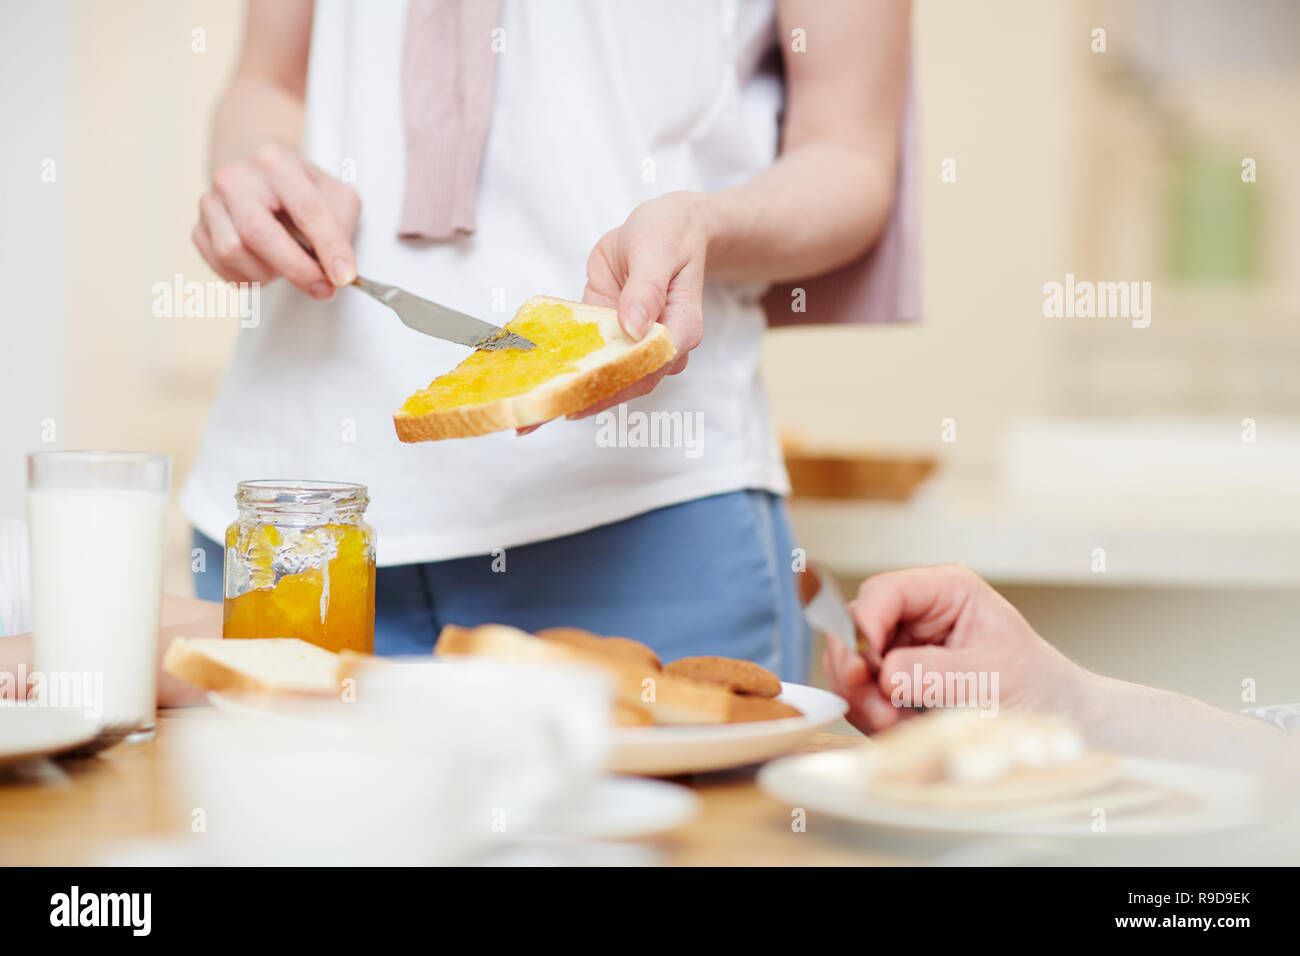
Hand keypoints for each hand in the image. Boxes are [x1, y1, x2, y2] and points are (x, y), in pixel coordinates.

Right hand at [192, 142, 360, 298]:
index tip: (344, 277)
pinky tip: (266, 266)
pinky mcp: (198, 229)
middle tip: (324, 290)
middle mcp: (235, 177)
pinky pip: (222, 268)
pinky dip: (250, 277)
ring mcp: (210, 202)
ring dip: (269, 272)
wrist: (260, 181)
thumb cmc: (303, 192)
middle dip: (296, 269)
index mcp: (275, 161)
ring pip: (234, 252)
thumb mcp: (336, 197)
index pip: (305, 209)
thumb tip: (337, 270)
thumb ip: (341, 227)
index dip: (329, 247)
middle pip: (257, 232)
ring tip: (289, 265)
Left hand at [517, 192, 707, 434]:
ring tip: (524, 416)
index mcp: (678, 330)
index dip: (611, 389)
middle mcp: (658, 347)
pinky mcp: (610, 335)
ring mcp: (632, 344)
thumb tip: (633, 327)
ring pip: (602, 377)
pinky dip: (561, 369)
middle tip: (532, 419)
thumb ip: (646, 289)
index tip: (575, 404)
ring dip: (565, 394)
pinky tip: (530, 385)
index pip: (646, 368)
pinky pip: (586, 355)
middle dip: (578, 403)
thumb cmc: (670, 234)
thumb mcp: (658, 250)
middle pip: (622, 384)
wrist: (666, 226)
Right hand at [823, 564, 1087, 734]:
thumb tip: (885, 674)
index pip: (882, 593)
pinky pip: (862, 694)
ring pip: (852, 665)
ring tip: (900, 723)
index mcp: (944, 591)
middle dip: (860, 672)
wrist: (1056, 721)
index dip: (864, 626)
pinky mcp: (895, 681)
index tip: (866, 668)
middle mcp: (916, 614)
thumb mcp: (993, 676)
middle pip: (856, 628)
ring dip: (865, 699)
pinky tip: (904, 727)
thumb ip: (937, 672)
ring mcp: (902, 647)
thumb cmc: (1037, 687)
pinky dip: (874, 716)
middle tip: (882, 710)